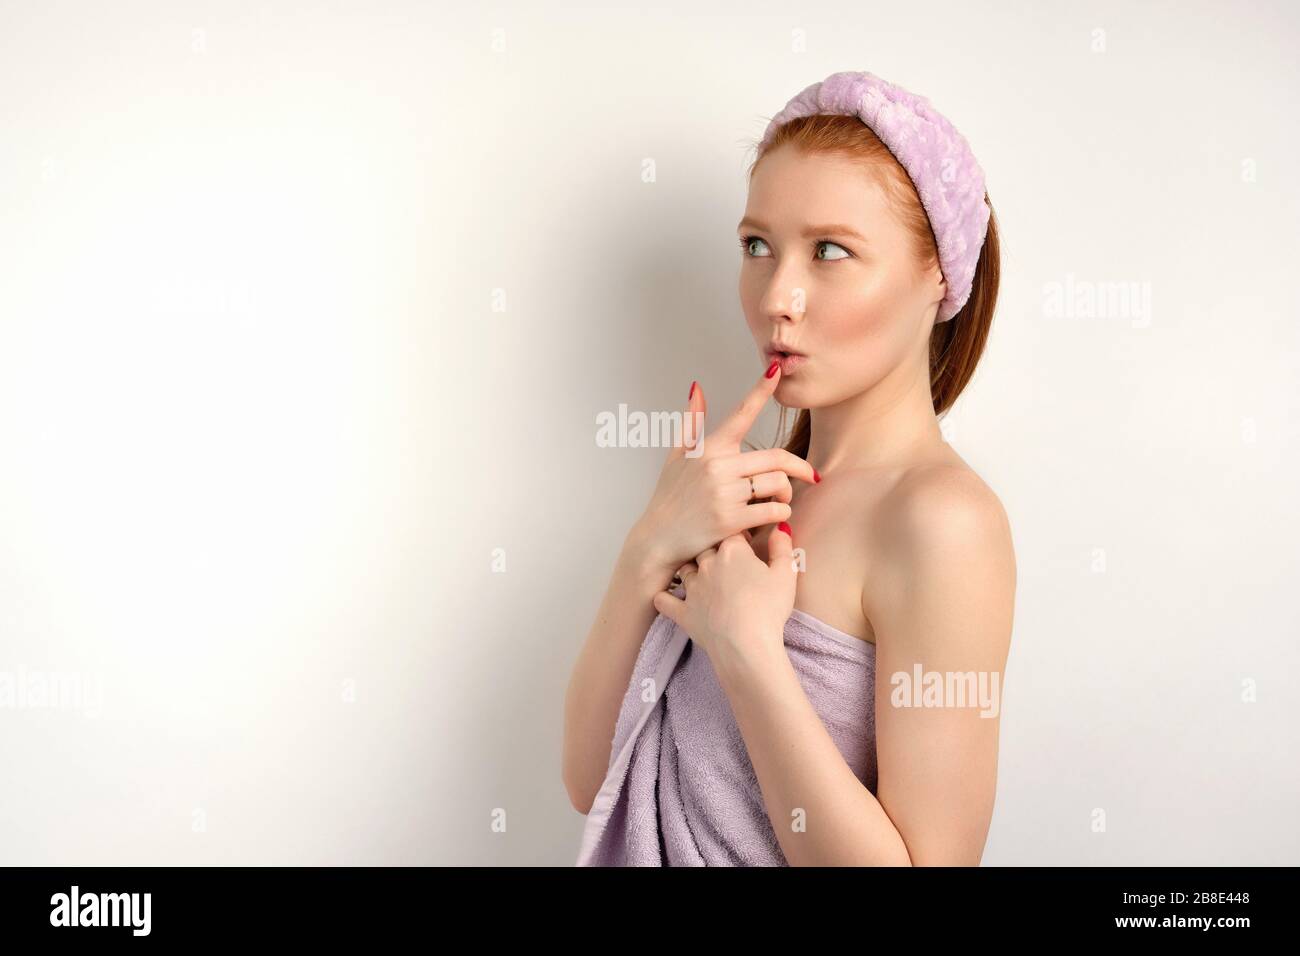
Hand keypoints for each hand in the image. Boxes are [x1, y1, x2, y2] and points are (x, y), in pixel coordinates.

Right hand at [630, 365, 817, 576]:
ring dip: (788, 493)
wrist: (657, 539)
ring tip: (782, 500)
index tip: (776, 371)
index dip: (760, 390)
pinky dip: (782, 513)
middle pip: (776, 457)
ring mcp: (724, 494)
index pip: (740, 414)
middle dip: (800, 467)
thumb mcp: (676, 457)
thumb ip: (691, 422)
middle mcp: (718, 467)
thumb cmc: (669, 497)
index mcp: (709, 449)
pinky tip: (776, 517)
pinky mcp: (730, 521)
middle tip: (812, 474)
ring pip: (778, 484)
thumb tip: (697, 387)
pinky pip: (773, 510)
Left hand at [651, 523, 797, 675]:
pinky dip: (665, 598)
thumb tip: (780, 528)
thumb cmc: (769, 608)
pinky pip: (665, 600)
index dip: (740, 538)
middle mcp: (707, 564)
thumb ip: (782, 548)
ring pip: (685, 570)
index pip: (732, 534)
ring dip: (692, 572)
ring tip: (701, 578)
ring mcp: (692, 588)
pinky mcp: (683, 612)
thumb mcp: (785, 574)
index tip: (746, 544)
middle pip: (705, 548)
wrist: (746, 644)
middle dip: (713, 551)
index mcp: (732, 552)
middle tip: (725, 562)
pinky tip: (666, 596)